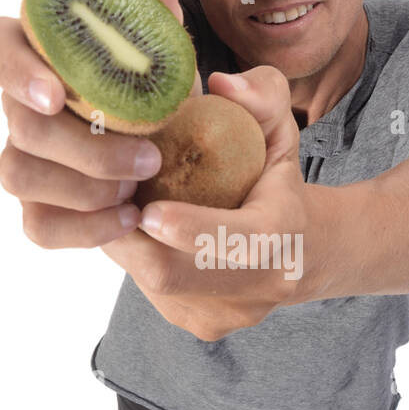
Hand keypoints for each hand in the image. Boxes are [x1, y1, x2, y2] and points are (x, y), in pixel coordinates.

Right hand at [0, 0, 201, 247]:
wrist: (188, 162)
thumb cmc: (166, 97)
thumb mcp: (172, 56)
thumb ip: (159, 20)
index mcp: (41, 56)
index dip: (9, 67)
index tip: (55, 95)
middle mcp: (20, 106)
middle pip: (18, 123)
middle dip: (84, 147)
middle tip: (149, 158)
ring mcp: (24, 159)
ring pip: (18, 174)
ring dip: (84, 186)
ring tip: (137, 188)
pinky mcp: (40, 208)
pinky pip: (39, 226)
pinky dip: (85, 228)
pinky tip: (128, 219)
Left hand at [100, 64, 321, 340]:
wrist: (305, 253)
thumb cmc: (279, 179)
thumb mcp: (280, 128)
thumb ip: (261, 95)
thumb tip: (221, 84)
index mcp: (284, 233)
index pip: (242, 241)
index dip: (193, 229)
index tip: (150, 211)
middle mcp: (259, 286)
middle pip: (174, 274)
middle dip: (127, 235)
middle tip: (103, 193)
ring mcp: (228, 313)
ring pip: (153, 284)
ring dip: (126, 244)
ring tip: (119, 205)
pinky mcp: (202, 325)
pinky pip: (151, 294)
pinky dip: (137, 259)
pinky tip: (138, 233)